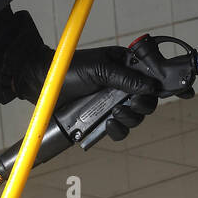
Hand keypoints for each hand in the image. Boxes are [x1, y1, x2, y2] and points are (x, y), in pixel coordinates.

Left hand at [17, 45, 161, 141]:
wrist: (40, 82)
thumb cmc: (67, 69)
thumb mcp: (99, 68)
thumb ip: (126, 78)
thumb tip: (151, 86)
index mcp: (126, 67)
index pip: (152, 78)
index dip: (157, 86)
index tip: (157, 91)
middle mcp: (123, 86)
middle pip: (147, 101)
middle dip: (142, 105)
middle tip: (131, 104)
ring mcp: (113, 104)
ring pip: (135, 118)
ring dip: (130, 118)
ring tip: (115, 114)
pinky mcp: (102, 119)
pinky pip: (119, 130)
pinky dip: (117, 130)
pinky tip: (108, 124)